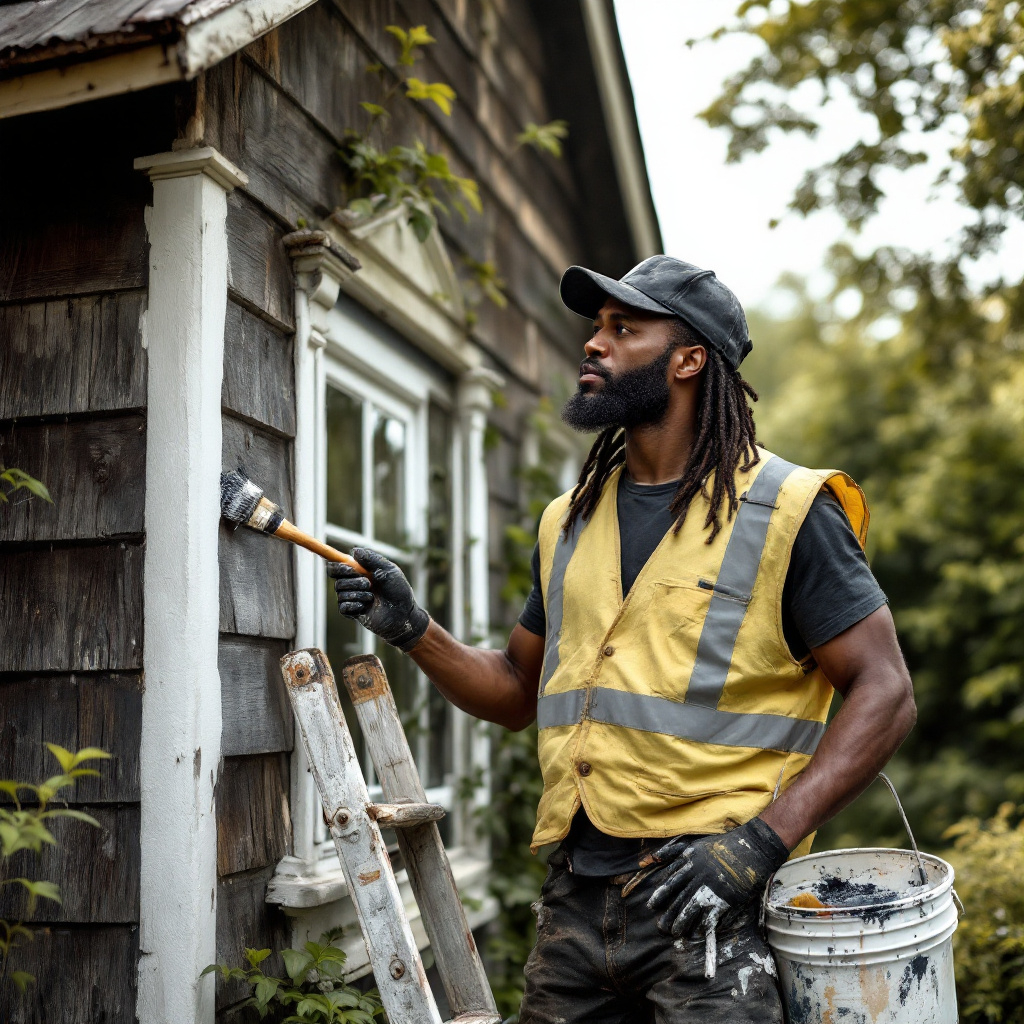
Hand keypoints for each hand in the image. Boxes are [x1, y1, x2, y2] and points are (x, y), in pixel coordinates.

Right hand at [327, 548, 429, 651]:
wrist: (404, 614)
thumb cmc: (398, 591)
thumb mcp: (389, 570)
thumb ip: (372, 559)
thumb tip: (354, 551)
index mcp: (360, 572)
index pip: (339, 566)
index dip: (338, 566)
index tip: (348, 568)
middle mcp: (353, 584)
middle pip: (337, 579)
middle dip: (352, 580)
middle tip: (368, 583)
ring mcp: (353, 599)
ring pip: (340, 592)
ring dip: (357, 593)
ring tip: (372, 597)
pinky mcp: (353, 612)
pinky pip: (342, 607)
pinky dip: (354, 605)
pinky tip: (365, 606)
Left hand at [645, 817, 789, 938]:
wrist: (751, 849)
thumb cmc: (721, 846)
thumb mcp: (692, 844)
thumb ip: (670, 852)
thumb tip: (647, 861)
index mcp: (688, 863)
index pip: (669, 883)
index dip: (660, 896)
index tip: (652, 906)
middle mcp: (696, 877)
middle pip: (677, 900)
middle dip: (668, 915)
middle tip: (661, 927)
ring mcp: (710, 890)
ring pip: (690, 912)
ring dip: (682, 924)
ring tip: (676, 933)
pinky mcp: (724, 901)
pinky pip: (711, 922)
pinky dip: (706, 935)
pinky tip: (700, 942)